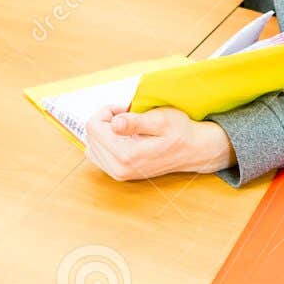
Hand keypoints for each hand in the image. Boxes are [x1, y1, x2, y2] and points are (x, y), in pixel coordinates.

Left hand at [84, 106, 234, 179]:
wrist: (193, 151)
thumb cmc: (179, 132)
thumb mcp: (161, 120)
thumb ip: (136, 122)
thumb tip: (115, 123)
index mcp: (126, 155)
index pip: (94, 126)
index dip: (108, 111)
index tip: (126, 109)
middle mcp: (118, 169)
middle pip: (90, 135)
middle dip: (106, 120)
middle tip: (128, 116)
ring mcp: (118, 174)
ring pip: (92, 144)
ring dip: (105, 131)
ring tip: (127, 127)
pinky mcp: (119, 174)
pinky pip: (98, 155)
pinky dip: (106, 142)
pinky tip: (123, 137)